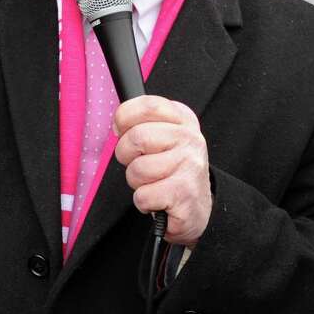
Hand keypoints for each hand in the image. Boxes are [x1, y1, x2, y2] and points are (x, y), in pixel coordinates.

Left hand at [113, 95, 211, 246]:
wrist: (196, 208)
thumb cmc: (170, 170)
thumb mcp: (162, 137)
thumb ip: (141, 122)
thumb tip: (118, 124)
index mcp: (183, 119)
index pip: (147, 105)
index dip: (125, 118)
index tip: (122, 131)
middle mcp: (191, 138)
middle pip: (137, 137)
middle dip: (126, 155)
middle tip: (138, 163)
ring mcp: (190, 165)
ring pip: (137, 169)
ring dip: (136, 182)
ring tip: (152, 183)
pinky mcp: (185, 193)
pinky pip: (143, 195)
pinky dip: (143, 202)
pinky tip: (158, 200)